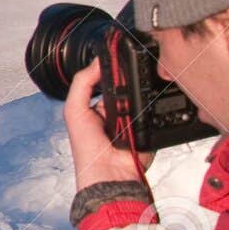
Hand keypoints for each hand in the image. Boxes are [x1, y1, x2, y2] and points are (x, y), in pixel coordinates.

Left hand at [63, 59, 152, 190]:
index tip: (118, 55)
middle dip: (128, 82)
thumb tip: (96, 62)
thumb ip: (82, 84)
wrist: (110, 174)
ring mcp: (134, 121)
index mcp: (98, 108)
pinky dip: (151, 110)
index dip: (112, 70)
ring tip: (129, 104)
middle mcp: (117, 114)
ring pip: (142, 98)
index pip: (109, 82)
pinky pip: (154, 113)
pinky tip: (143, 111)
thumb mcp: (74, 110)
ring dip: (139, 96)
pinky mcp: (148, 130)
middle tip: (126, 79)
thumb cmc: (87, 149)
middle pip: (128, 87)